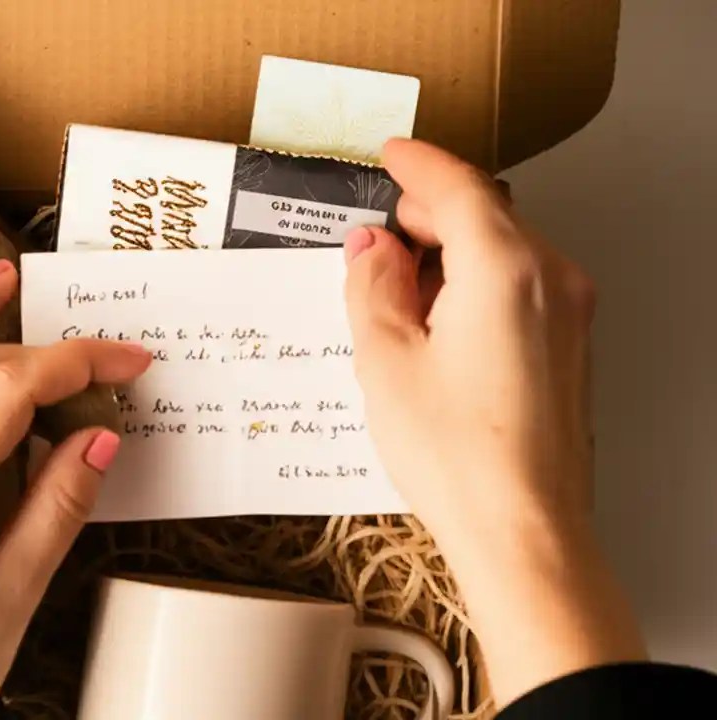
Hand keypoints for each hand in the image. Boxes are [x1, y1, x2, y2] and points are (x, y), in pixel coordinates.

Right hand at [343, 139, 644, 704]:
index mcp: (504, 269)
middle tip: (378, 230)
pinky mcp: (569, 349)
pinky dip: (476, 284)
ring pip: (505, 252)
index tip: (390, 153)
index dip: (417, 166)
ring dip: (451, 252)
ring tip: (396, 286)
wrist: (523, 529)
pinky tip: (435, 321)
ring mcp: (568, 316)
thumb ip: (373, 286)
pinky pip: (521, 288)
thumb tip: (370, 249)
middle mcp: (549, 280)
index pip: (458, 188)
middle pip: (486, 216)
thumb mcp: (385, 359)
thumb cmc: (456, 454)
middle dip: (429, 213)